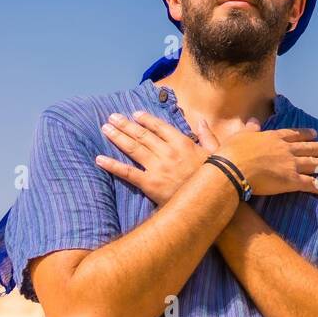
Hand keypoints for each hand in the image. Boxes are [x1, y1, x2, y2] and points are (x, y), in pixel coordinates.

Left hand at [95, 110, 218, 205]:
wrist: (210, 202)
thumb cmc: (216, 178)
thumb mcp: (217, 153)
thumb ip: (208, 135)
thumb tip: (201, 121)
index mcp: (183, 143)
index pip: (160, 127)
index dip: (146, 119)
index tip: (135, 114)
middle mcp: (168, 152)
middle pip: (142, 135)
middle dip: (125, 125)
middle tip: (112, 117)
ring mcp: (157, 168)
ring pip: (133, 148)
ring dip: (117, 137)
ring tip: (105, 129)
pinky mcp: (150, 184)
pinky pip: (128, 173)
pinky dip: (112, 165)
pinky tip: (99, 159)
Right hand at [215, 125, 317, 196]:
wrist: (233, 169)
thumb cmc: (232, 153)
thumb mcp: (241, 135)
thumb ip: (250, 129)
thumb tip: (253, 120)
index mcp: (274, 138)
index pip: (294, 134)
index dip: (305, 134)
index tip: (314, 133)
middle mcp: (286, 149)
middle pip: (308, 148)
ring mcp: (291, 165)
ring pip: (313, 163)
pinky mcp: (292, 181)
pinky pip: (311, 184)